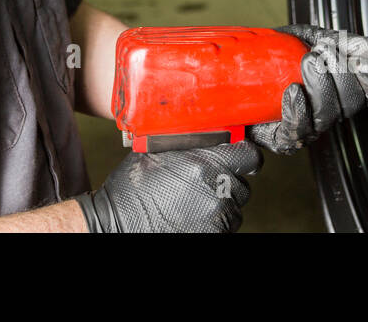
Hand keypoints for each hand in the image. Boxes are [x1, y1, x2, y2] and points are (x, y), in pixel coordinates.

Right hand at [74, 140, 262, 232]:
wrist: (118, 224)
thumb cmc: (133, 187)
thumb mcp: (158, 152)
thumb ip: (189, 142)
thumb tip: (212, 132)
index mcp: (204, 163)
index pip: (248, 156)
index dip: (243, 155)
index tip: (236, 156)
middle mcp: (215, 190)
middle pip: (242, 184)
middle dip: (228, 181)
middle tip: (205, 182)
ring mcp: (216, 217)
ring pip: (235, 207)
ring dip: (221, 203)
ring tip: (193, 201)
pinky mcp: (213, 235)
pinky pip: (226, 226)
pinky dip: (214, 222)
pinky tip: (192, 216)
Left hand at [249, 25, 367, 154]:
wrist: (240, 72)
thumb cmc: (277, 55)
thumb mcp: (309, 37)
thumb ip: (339, 40)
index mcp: (343, 86)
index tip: (363, 61)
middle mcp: (331, 108)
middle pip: (353, 101)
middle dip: (341, 73)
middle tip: (322, 52)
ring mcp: (310, 124)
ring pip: (327, 114)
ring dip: (320, 85)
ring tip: (306, 63)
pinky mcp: (285, 137)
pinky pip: (298, 130)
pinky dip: (298, 109)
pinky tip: (293, 90)